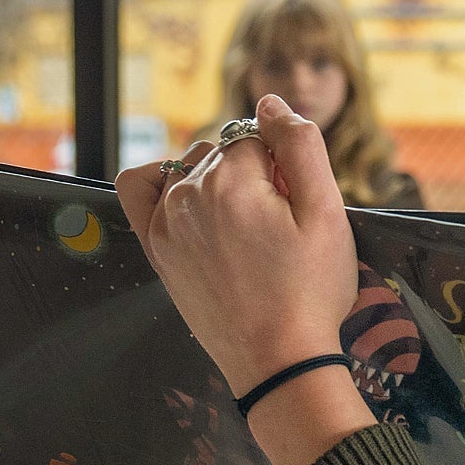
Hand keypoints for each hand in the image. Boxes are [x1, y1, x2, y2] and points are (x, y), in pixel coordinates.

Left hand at [120, 97, 375, 464]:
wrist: (278, 362)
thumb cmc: (309, 290)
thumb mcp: (327, 212)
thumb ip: (300, 144)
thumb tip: (269, 101)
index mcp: (232, 181)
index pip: (259, 136)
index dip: (285, 164)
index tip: (297, 206)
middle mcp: (188, 194)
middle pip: (225, 150)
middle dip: (255, 171)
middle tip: (279, 225)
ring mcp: (165, 221)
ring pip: (191, 165)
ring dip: (219, 179)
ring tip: (248, 226)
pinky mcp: (155, 247)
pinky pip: (138, 188)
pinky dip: (160, 179)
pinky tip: (190, 198)